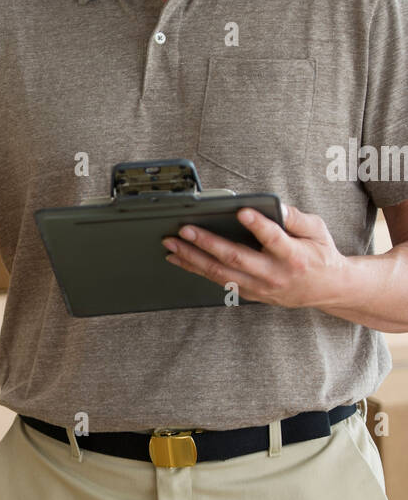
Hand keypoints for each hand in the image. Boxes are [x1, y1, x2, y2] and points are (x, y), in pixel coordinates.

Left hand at [161, 203, 348, 308]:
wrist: (327, 289)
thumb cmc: (320, 254)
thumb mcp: (317, 230)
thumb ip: (296, 217)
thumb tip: (275, 205)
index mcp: (293, 256)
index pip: (273, 239)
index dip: (258, 225)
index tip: (242, 211)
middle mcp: (274, 274)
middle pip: (236, 258)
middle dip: (207, 243)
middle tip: (184, 230)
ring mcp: (260, 287)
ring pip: (220, 274)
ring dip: (192, 259)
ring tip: (172, 245)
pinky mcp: (250, 294)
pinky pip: (219, 282)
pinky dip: (197, 270)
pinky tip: (180, 259)